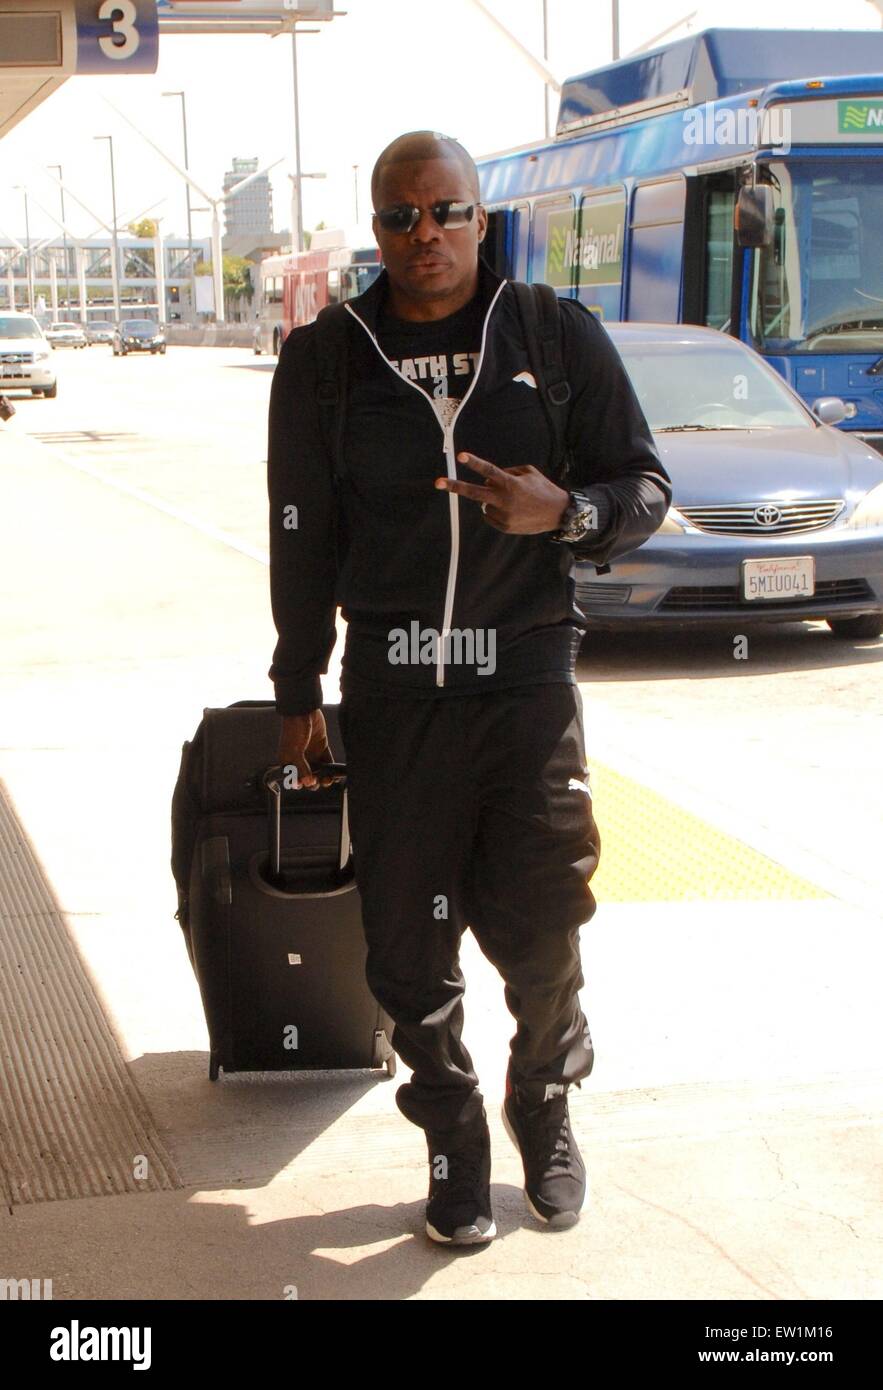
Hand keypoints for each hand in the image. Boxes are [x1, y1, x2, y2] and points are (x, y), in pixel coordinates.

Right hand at [276, 708, 342, 791]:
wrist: (304, 712)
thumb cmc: (294, 729)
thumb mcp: (295, 751)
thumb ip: (302, 768)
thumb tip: (307, 782)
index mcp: (289, 762)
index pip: (294, 779)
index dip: (301, 783)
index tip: (307, 783)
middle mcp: (300, 760)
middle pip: (308, 777)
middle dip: (313, 782)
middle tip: (318, 780)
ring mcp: (312, 755)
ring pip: (319, 772)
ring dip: (324, 778)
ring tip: (328, 779)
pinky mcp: (322, 748)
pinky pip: (328, 762)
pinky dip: (332, 769)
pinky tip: (336, 773)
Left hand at [435, 452, 570, 533]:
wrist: (557, 514)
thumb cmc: (543, 489)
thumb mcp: (529, 472)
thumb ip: (507, 472)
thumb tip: (488, 478)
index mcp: (511, 484)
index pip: (489, 471)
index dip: (474, 463)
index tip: (460, 457)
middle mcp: (505, 500)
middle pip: (474, 493)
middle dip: (455, 487)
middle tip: (438, 483)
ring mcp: (503, 515)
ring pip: (484, 503)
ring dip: (491, 499)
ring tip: (513, 501)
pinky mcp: (504, 526)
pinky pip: (490, 515)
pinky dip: (496, 510)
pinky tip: (513, 510)